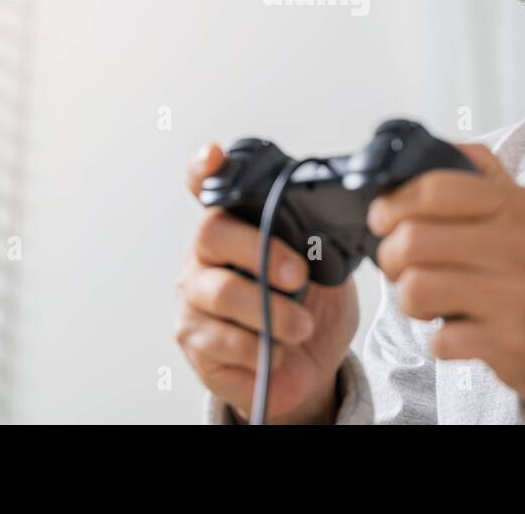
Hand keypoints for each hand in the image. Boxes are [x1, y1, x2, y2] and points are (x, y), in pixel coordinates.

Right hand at [175, 143, 358, 423]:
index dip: (205, 170)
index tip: (214, 154)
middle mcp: (205, 255)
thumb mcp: (327, 272)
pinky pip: (222, 340)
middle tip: (299, 277)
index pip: (208, 189)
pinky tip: (275, 355)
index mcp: (237, 226)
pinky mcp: (193, 340)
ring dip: (270, 313)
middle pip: (214, 234)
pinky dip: (259, 351)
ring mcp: (194, 296)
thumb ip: (319, 246)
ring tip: (302, 328)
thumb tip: (331, 231)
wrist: (307, 371)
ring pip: (221, 292)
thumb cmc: (310, 311)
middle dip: (262, 253)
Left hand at [368, 143, 524, 412]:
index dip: (394, 201)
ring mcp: (515, 298)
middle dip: (391, 255)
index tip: (382, 216)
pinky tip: (459, 332)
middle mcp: (518, 247)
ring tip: (425, 299)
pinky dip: (439, 340)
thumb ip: (485, 177)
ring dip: (409, 299)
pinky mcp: (510, 345)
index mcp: (518, 206)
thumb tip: (436, 145)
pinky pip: (439, 340)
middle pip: (412, 240)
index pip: (434, 188)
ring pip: (415, 290)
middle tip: (398, 264)